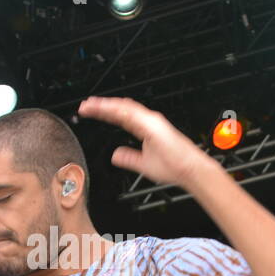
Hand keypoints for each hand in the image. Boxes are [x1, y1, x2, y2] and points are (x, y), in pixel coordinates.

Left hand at [76, 96, 219, 190]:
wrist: (189, 170)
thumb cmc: (173, 167)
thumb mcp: (142, 164)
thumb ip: (128, 158)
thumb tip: (115, 155)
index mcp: (146, 128)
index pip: (120, 117)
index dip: (105, 113)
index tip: (91, 113)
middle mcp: (148, 121)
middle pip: (120, 109)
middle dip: (102, 106)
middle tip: (85, 106)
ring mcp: (151, 121)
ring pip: (123, 107)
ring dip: (105, 105)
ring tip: (90, 105)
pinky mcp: (152, 124)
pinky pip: (131, 113)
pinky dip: (116, 109)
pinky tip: (103, 109)